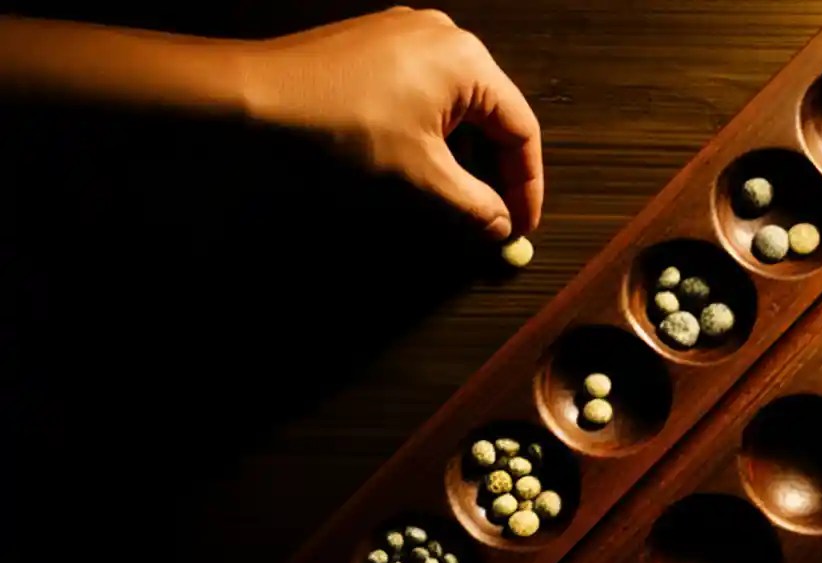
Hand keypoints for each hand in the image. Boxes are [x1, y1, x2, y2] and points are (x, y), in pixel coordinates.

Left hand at [246, 7, 542, 240]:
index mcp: (467, 61)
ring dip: (463, 156)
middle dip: (495, 172)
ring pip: (459, 107)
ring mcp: (407, 37)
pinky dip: (434, 134)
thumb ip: (473, 205)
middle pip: (493, 116)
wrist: (253, 99)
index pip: (521, 129)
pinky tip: (423, 166)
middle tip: (495, 218)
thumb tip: (501, 226)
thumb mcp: (419, 176)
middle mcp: (444, 38)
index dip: (527, 186)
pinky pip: (426, 94)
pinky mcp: (377, 47)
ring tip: (458, 199)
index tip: (521, 226)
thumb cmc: (336, 126)